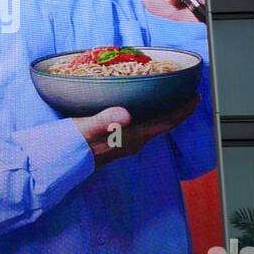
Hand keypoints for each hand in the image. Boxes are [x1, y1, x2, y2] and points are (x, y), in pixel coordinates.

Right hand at [73, 97, 199, 167]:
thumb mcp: (85, 128)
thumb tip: (126, 115)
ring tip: (169, 96)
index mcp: (131, 136)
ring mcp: (124, 144)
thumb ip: (105, 120)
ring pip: (153, 126)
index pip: (166, 123)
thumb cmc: (71, 144)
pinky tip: (143, 107)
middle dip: (177, 109)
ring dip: (164, 112)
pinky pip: (141, 127)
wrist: (57, 163)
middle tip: (186, 90)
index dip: (183, 110)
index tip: (197, 96)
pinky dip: (149, 115)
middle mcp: (132, 142)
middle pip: (163, 124)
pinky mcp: (115, 142)